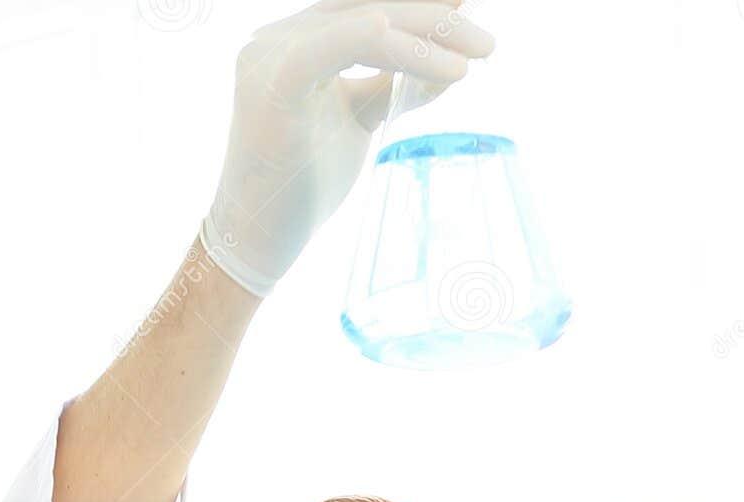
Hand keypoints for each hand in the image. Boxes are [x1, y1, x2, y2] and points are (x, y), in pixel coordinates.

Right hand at [201, 1, 494, 295]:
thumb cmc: (303, 182)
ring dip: (425, 34)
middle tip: (487, 39)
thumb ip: (388, 86)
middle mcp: (279, 36)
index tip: (469, 9)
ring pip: (364, 21)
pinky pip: (335, 47)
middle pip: (369, 6)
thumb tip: (447, 66)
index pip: (366, 7)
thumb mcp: (358, 121)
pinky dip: (386, 46)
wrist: (257, 237)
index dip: (421, 6)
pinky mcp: (274, 86)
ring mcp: (272, 56)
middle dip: (434, 16)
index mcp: (298, 40)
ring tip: (475, 56)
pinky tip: (429, 58)